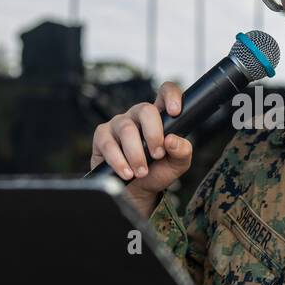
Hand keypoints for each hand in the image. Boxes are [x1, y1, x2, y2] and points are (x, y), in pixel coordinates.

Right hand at [89, 81, 192, 214]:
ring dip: (136, 154)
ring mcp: (119, 124)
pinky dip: (119, 161)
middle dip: (153, 134)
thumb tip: (172, 140)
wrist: (136, 191)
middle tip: (157, 155)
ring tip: (142, 171)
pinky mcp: (102, 137)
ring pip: (127, 129)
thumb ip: (182, 151)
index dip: (171, 96)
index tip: (175, 112)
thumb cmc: (157, 171)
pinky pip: (108, 144)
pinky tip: (127, 173)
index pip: (165, 93)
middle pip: (145, 110)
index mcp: (159, 117)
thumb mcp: (177, 164)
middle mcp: (138, 116)